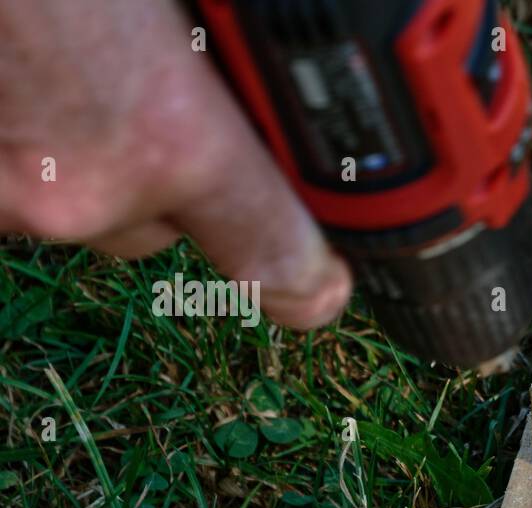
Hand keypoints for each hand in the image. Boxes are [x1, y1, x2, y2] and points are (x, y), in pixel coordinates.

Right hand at [0, 0, 350, 327]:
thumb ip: (208, 24)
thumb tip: (224, 42)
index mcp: (159, 133)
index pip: (273, 252)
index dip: (307, 273)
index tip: (323, 281)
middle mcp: (73, 188)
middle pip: (157, 228)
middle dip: (166, 175)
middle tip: (146, 82)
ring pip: (71, 202)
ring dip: (80, 150)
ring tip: (61, 51)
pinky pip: (3, 174)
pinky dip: (14, 133)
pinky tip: (17, 64)